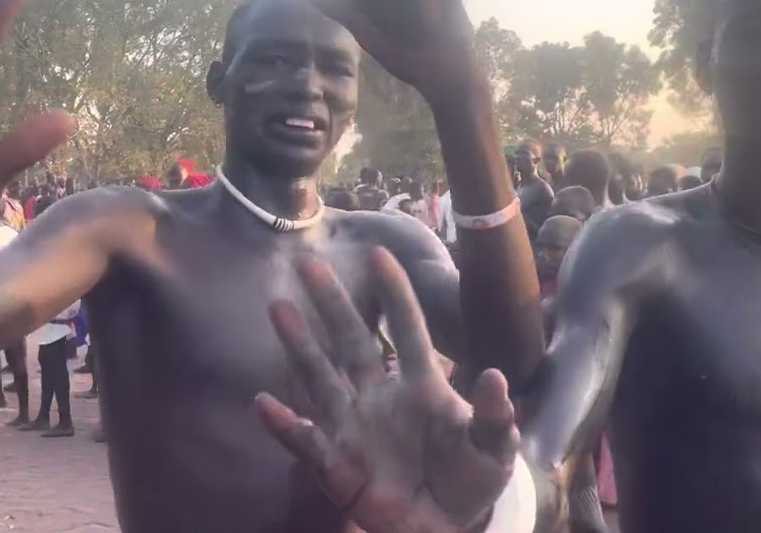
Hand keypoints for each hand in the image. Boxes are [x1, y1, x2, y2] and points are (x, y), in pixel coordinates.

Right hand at [256, 248, 516, 532]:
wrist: (442, 529)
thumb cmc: (469, 480)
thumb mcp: (494, 451)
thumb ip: (495, 417)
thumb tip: (496, 376)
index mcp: (421, 386)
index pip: (407, 330)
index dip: (395, 294)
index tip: (380, 254)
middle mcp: (380, 395)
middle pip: (352, 341)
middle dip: (331, 303)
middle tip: (307, 263)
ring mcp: (353, 426)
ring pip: (321, 377)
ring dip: (300, 344)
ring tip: (279, 307)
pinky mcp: (335, 464)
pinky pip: (306, 440)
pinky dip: (284, 425)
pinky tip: (263, 403)